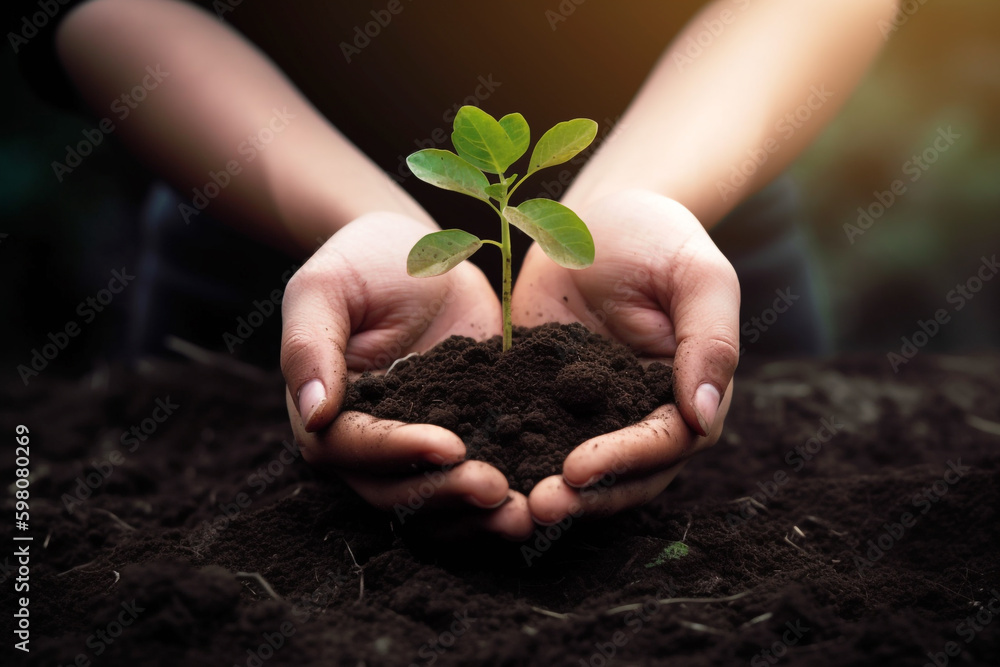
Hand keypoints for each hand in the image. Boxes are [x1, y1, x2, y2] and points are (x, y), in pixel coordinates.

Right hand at [281, 212, 533, 539]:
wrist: (422, 252)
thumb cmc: (362, 262)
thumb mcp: (325, 289)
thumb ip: (310, 347)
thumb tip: (313, 414)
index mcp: (331, 413)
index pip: (353, 449)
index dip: (398, 453)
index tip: (450, 445)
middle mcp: (373, 442)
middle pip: (397, 491)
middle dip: (446, 494)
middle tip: (496, 490)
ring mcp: (424, 442)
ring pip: (440, 500)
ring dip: (480, 514)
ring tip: (526, 514)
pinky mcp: (471, 432)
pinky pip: (485, 471)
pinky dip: (512, 488)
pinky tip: (547, 493)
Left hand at [510, 189, 738, 523]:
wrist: (598, 217)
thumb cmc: (660, 238)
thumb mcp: (697, 277)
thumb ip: (709, 342)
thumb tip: (705, 417)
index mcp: (684, 394)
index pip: (664, 445)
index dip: (625, 462)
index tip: (580, 470)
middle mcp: (639, 415)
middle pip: (621, 474)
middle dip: (583, 495)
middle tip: (539, 508)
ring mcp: (590, 411)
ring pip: (577, 468)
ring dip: (549, 489)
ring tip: (511, 504)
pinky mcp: (545, 398)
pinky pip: (532, 434)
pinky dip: (513, 456)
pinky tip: (480, 467)